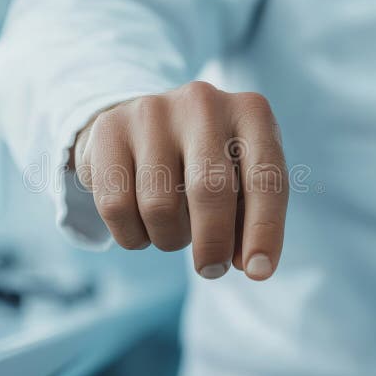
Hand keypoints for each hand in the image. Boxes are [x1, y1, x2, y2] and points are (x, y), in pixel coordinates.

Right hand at [73, 82, 287, 279]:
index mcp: (250, 112)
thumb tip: (249, 265)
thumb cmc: (207, 163)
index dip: (264, 231)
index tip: (259, 273)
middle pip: (209, 191)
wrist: (145, 125)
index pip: (266, 178)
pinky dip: (131, 235)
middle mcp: (204, 102)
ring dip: (168, 238)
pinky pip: (116, 206)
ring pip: (159, 206)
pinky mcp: (109, 128)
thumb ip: (249, 221)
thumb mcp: (241, 181)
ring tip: (173, 227)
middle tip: (211, 270)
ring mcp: (152, 110)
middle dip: (212, 245)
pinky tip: (140, 224)